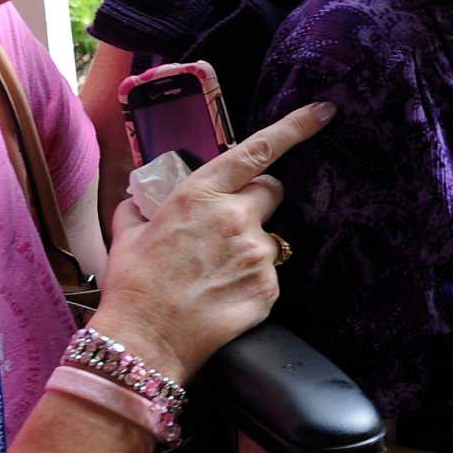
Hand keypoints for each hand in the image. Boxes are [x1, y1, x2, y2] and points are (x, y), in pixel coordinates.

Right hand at [93, 100, 333, 377]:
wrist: (144, 341)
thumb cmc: (133, 285)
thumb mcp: (128, 232)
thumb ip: (140, 206)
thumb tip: (141, 199)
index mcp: (202, 193)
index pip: (259, 150)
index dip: (296, 126)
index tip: (324, 111)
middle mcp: (236, 216)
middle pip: (272, 191)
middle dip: (257, 201)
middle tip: (228, 226)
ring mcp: (257, 253)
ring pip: (268, 238)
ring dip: (249, 247)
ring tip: (214, 274)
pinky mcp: (268, 287)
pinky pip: (268, 275)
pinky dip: (249, 282)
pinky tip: (222, 296)